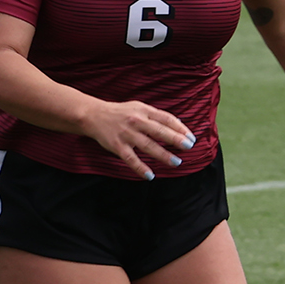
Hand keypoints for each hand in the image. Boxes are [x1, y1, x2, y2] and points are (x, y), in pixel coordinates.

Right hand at [75, 99, 194, 180]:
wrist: (93, 115)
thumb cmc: (120, 112)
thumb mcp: (138, 107)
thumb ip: (156, 115)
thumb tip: (178, 126)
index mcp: (144, 110)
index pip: (166, 118)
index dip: (180, 128)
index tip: (191, 137)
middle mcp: (136, 121)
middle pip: (159, 131)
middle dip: (175, 139)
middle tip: (188, 147)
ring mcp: (126, 134)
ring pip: (148, 146)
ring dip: (163, 155)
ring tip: (176, 162)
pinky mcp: (117, 146)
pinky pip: (131, 159)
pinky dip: (140, 168)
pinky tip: (150, 176)